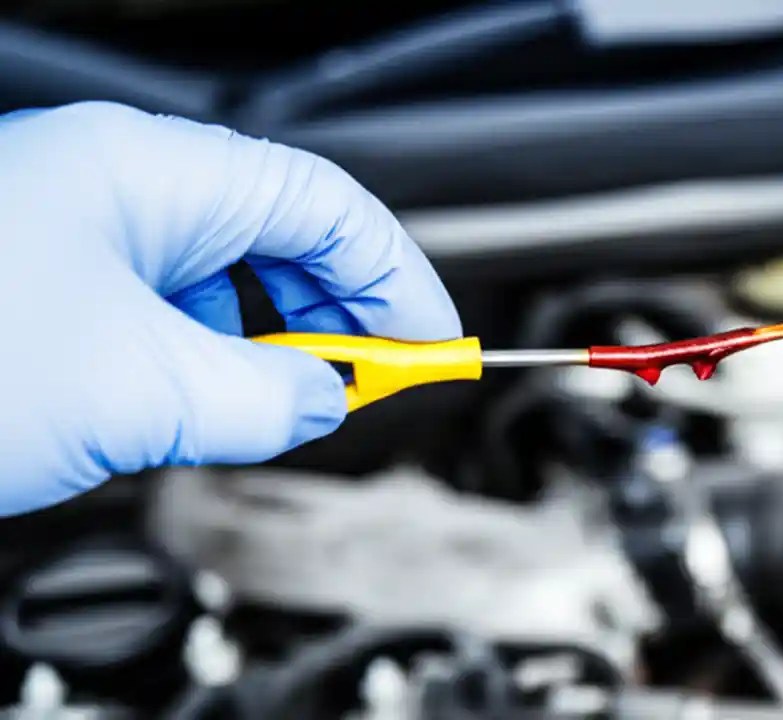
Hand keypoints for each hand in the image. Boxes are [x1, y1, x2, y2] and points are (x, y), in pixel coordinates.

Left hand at [0, 102, 459, 515]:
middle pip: (281, 238)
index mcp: (150, 171)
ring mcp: (80, 229)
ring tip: (291, 402)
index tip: (434, 343)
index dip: (398, 278)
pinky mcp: (52, 280)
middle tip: (376, 382)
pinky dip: (208, 357)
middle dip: (339, 315)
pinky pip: (166, 308)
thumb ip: (263, 402)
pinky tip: (214, 401)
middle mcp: (118, 185)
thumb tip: (323, 403)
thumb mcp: (139, 392)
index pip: (327, 206)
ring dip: (271, 344)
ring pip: (223, 279)